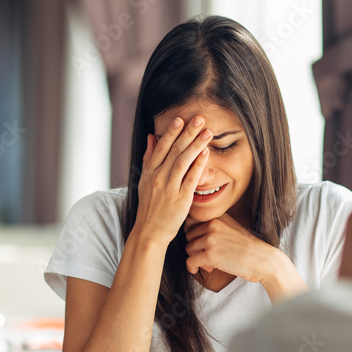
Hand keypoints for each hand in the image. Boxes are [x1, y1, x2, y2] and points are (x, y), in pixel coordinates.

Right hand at [135, 115, 212, 244]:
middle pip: (174, 150)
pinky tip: (206, 154)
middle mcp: (158, 178)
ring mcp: (169, 188)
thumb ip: (149, 158)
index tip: (181, 119)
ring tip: (207, 132)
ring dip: (196, 145)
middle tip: (200, 119)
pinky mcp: (180, 199)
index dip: (171, 132)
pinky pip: (191, 179)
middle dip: (188, 133)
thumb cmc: (149, 207)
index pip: (161, 147)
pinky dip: (198, 165)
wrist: (149, 232)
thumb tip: (152, 137)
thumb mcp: (144, 181)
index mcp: (149, 172)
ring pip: (183, 161)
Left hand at [185, 214, 307, 300]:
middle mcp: (213, 224)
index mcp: (218, 217)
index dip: (193, 234)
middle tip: (206, 256)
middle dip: (195, 247)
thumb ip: (214, 227)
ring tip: (209, 264)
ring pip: (189, 249)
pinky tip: (199, 270)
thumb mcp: (231, 228)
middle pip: (189, 236)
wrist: (263, 259)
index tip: (199, 243)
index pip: (191, 222)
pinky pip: (190, 261)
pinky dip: (192, 267)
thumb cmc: (248, 247)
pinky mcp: (210, 255)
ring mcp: (211, 239)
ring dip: (196, 258)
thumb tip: (191, 236)